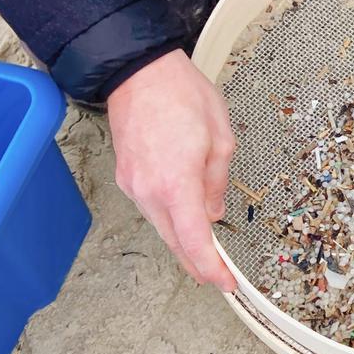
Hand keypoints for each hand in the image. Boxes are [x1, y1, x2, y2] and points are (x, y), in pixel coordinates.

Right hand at [107, 50, 236, 288]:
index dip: (211, 268)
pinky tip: (185, 221)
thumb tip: (215, 212)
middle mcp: (149, 190)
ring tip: (206, 253)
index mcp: (176, 182)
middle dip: (197, 264)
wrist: (138, 70)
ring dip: (183, 242)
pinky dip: (170, 220)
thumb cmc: (180, 93)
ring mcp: (133, 185)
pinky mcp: (127, 177)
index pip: (194, 240)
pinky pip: (152, 209)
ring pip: (162, 227)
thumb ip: (218, 181)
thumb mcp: (220, 136)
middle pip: (175, 242)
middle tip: (219, 277)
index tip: (226, 283)